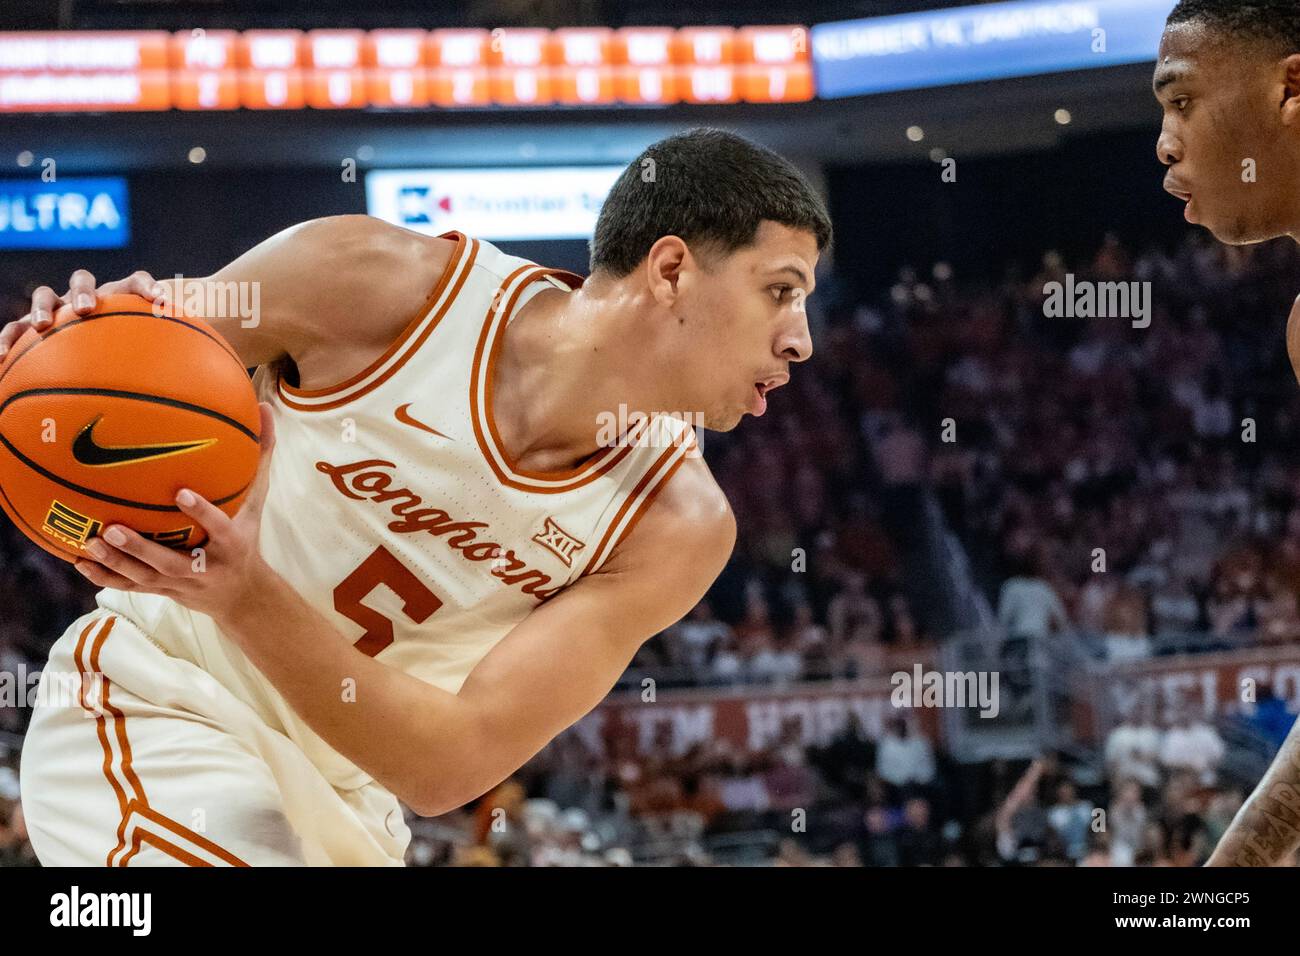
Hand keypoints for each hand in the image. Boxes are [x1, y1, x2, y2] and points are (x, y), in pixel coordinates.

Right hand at [0, 269, 166, 359]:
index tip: (161, 301)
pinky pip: (13, 330)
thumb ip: (170, 361)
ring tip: (42, 326)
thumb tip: (212, 387)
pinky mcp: (29, 329)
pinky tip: (1, 359)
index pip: (135, 283)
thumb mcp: (151, 361)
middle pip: (84, 282)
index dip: (147, 287)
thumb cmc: (126, 362)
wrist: (95, 368)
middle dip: (85, 291)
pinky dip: (6, 340)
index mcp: (118, 300)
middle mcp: (86, 300)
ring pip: (45, 296)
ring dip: (43, 307)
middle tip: (87, 310)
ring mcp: (56, 310)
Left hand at [73, 404, 276, 622]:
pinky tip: (80, 561)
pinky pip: (131, 587)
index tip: (181, 492)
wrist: (240, 593)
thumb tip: (264, 406)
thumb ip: (260, 457)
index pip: (219, 528)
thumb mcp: (257, 502)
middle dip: (141, 550)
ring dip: (117, 563)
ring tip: (91, 542)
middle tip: (113, 529)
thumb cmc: (246, 536)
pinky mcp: (162, 591)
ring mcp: (180, 583)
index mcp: (232, 544)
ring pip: (146, 577)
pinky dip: (105, 577)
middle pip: (171, 563)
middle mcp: (206, 567)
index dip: (201, 513)